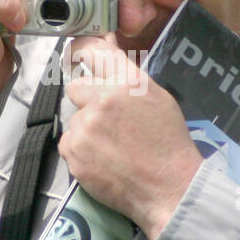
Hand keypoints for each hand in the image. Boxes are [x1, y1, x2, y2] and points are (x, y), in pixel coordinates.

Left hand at [60, 38, 202, 239]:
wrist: (170, 189)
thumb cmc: (170, 146)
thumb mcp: (159, 99)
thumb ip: (129, 77)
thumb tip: (108, 51)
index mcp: (127, 83)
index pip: (93, 50)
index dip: (81, 50)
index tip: (76, 53)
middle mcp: (103, 100)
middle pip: (76, 87)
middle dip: (87, 100)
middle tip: (107, 120)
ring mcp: (86, 127)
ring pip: (74, 119)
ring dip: (87, 129)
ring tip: (112, 147)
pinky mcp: (74, 152)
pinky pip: (69, 143)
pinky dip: (81, 151)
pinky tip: (104, 160)